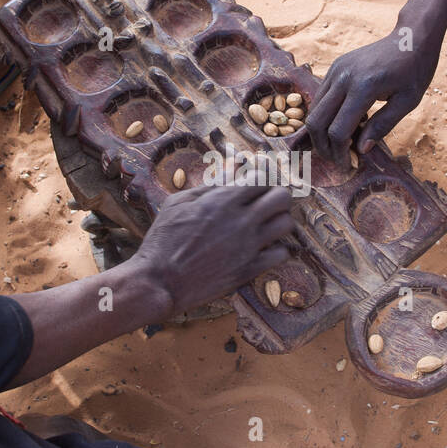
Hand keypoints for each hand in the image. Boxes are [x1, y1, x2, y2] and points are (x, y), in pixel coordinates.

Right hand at [130, 184, 294, 315]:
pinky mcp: (250, 270)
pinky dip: (276, 249)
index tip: (255, 182)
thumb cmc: (163, 239)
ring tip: (266, 224)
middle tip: (265, 202)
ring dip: (279, 221)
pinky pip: (281, 254)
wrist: (160, 281)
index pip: (262, 177)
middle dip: (276, 195)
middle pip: (283, 197)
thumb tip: (235, 166)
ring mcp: (249, 247)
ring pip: (287, 225)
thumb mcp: (179, 203)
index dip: (261, 177)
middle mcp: (242, 221)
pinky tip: (263, 249)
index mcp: (223, 200)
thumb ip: (211, 184)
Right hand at [306, 0, 446, 165]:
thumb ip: (382, 126)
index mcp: (364, 87)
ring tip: (339, 145)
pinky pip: (321, 97)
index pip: (338, 130)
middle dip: (324, 146)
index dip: (340, 153)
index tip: (348, 165)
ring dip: (322, 132)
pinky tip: (344, 124)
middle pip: (317, 121)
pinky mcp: (335, 67)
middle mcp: (343, 77)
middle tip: (337, 160)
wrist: (411, 38)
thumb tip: (361, 150)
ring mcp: (336, 70)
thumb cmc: (415, 70)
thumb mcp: (407, 102)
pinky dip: (326, 115)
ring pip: (314, 109)